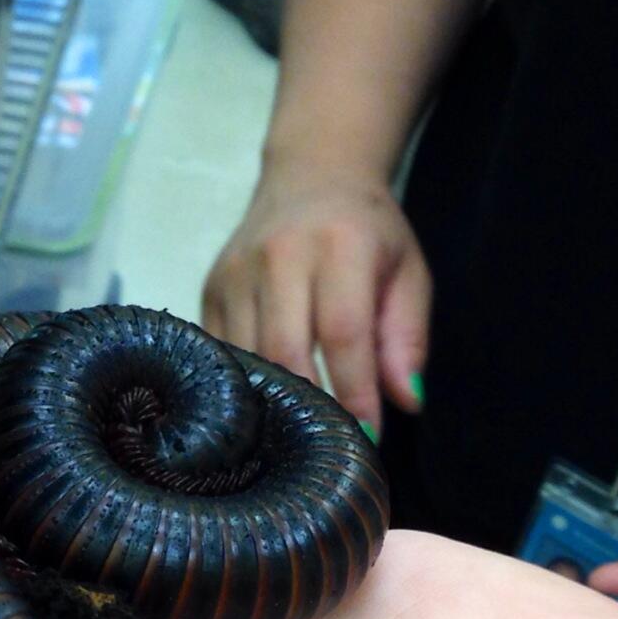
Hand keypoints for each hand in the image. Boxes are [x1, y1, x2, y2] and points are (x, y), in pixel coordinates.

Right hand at [201, 162, 429, 436]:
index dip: (354, 393)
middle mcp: (280, 254)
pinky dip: (246, 383)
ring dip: (276, 401)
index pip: (342, 333)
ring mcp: (237, 272)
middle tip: (333, 443)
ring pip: (249, 356)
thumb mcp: (406, 274)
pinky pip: (222, 351)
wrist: (311, 176)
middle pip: (286, 349)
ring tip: (302, 432)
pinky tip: (267, 404)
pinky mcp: (210, 288)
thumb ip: (407, 338)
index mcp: (339, 245)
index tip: (369, 437)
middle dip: (312, 405)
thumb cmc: (368, 233)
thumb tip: (406, 402)